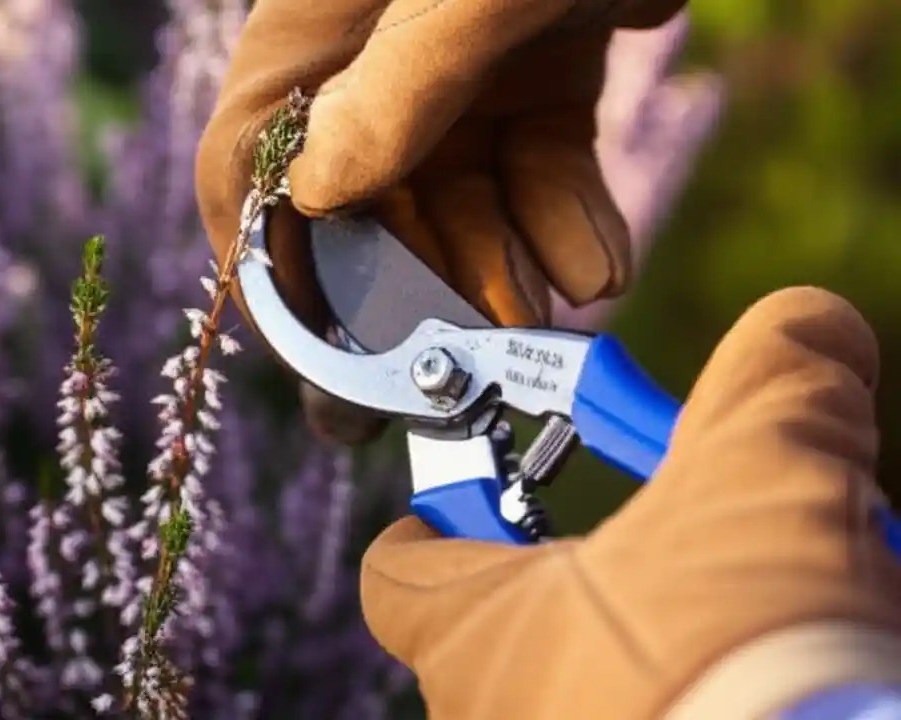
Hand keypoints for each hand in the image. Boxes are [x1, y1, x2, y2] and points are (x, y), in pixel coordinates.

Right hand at [196, 0, 686, 443]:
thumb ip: (398, 88)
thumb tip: (313, 196)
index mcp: (314, 35)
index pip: (248, 170)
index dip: (273, 276)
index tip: (326, 366)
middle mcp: (368, 62)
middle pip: (360, 210)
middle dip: (420, 292)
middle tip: (470, 365)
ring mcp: (452, 73)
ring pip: (455, 204)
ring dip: (503, 268)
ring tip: (556, 309)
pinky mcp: (531, 75)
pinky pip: (532, 171)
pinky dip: (564, 222)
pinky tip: (598, 262)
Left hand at [359, 287, 900, 718]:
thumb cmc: (744, 651)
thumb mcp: (767, 472)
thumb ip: (770, 380)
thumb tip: (800, 327)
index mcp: (473, 626)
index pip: (396, 570)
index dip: (435, 516)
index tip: (483, 485)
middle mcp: (487, 712)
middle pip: (483, 628)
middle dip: (556, 575)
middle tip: (632, 544)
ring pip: (551, 689)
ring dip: (615, 641)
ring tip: (711, 609)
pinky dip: (660, 695)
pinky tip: (744, 678)